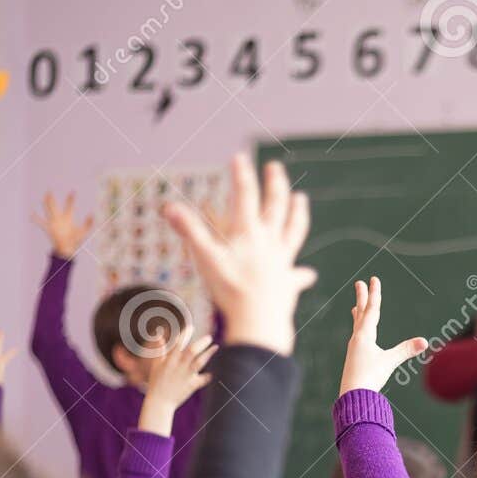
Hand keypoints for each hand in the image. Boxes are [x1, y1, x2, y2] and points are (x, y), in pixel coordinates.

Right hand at [32, 193, 93, 258]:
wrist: (67, 248)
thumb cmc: (75, 240)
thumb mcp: (83, 231)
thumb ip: (88, 223)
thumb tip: (92, 215)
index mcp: (68, 217)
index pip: (69, 206)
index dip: (71, 199)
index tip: (73, 191)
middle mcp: (60, 218)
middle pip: (55, 206)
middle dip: (52, 199)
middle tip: (49, 191)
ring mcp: (53, 222)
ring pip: (48, 211)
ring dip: (45, 204)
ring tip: (42, 198)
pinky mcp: (49, 228)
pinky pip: (41, 222)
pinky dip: (36, 219)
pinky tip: (31, 214)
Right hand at [138, 327, 215, 434]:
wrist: (159, 402)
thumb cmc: (156, 382)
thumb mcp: (156, 364)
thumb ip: (160, 349)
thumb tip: (159, 334)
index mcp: (170, 360)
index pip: (178, 343)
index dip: (185, 334)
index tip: (191, 327)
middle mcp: (179, 366)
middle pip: (192, 351)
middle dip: (201, 343)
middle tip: (209, 337)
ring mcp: (186, 376)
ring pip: (200, 362)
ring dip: (208, 354)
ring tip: (216, 347)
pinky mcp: (192, 385)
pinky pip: (204, 379)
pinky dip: (209, 375)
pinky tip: (214, 371)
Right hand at [162, 156, 314, 353]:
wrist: (259, 320)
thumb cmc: (230, 288)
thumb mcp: (205, 258)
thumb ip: (189, 231)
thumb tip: (168, 206)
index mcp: (249, 233)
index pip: (245, 197)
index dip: (242, 176)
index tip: (240, 157)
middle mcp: (270, 242)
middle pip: (276, 207)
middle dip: (275, 184)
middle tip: (275, 166)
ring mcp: (282, 261)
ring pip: (294, 231)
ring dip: (298, 213)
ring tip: (301, 198)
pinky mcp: (289, 283)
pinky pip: (298, 276)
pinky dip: (302, 275)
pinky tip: (308, 274)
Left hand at [341, 277, 429, 394]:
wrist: (353, 395)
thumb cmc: (370, 377)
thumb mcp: (390, 362)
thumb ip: (406, 350)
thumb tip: (425, 342)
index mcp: (364, 336)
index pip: (372, 310)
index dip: (375, 294)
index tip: (373, 279)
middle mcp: (357, 339)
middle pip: (361, 313)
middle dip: (362, 298)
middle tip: (359, 283)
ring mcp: (354, 348)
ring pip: (357, 326)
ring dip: (359, 314)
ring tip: (356, 306)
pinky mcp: (354, 358)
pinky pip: (357, 337)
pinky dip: (359, 330)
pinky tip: (360, 336)